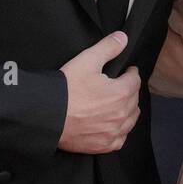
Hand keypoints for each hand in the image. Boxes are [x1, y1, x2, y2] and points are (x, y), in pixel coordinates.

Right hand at [57, 32, 140, 153]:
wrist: (47, 116)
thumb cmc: (66, 89)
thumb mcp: (87, 61)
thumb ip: (108, 48)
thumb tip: (123, 38)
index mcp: (122, 93)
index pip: (135, 80)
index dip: (131, 73)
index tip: (127, 71)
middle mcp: (122, 114)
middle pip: (134, 100)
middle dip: (130, 91)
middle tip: (120, 85)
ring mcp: (113, 132)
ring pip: (130, 120)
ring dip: (128, 110)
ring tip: (119, 104)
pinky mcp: (103, 145)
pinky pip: (120, 139)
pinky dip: (120, 132)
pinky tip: (113, 126)